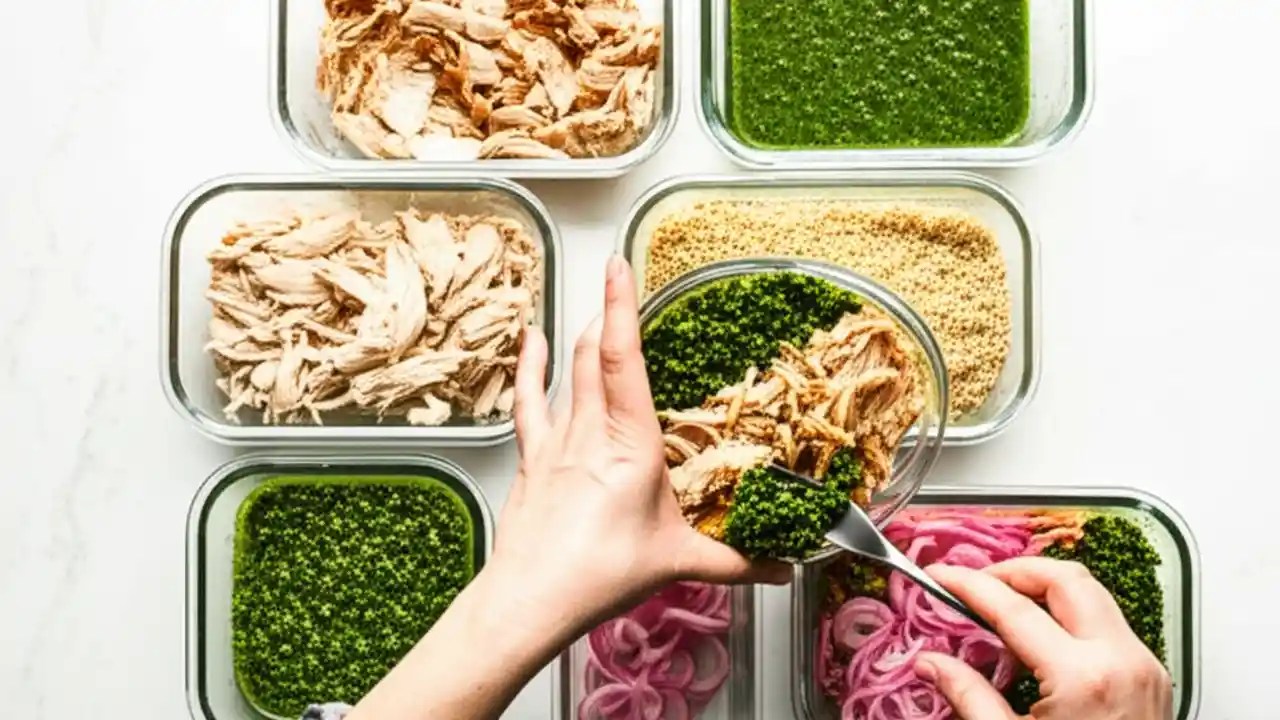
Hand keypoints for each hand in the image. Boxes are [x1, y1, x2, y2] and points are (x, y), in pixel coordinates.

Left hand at [493, 257, 787, 627]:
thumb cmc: (599, 575)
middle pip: (592, 353)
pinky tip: (527, 341)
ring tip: (589, 306)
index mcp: (631, 443)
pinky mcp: (532, 457)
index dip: (622, 306)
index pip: (623, 357)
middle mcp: (590, 431)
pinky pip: (529, 401)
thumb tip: (781, 566)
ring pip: (564, 371)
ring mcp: (555, 441)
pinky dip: (529, 366)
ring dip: (577, 335)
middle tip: (617, 278)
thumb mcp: (676, 562)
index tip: (621, 266)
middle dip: (607, 311)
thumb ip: (734, 561)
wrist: (529, 599)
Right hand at [915, 557, 1170, 719]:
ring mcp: (1144, 666)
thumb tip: (931, 663)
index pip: (1014, 607)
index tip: (940, 576)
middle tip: (976, 583)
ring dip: (1044, 587)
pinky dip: (1069, 612)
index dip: (970, 584)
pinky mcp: (1152, 678)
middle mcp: (1121, 661)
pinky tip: (1040, 634)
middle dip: (1014, 571)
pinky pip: (1107, 621)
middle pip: (1065, 579)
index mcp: (1082, 678)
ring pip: (1092, 592)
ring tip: (1004, 602)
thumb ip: (968, 697)